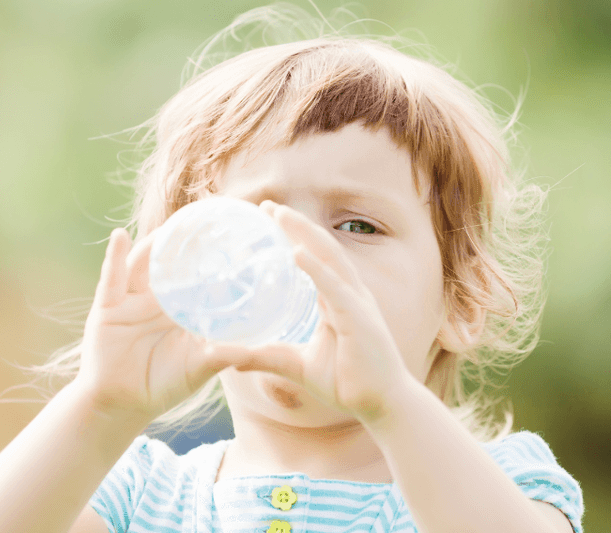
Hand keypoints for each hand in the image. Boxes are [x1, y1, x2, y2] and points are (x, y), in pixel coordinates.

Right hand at [72, 227, 251, 424]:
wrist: (122, 405)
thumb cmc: (164, 384)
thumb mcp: (198, 368)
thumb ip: (221, 357)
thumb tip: (254, 352)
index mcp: (181, 306)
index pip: (199, 272)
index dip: (214, 252)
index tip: (236, 230)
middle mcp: (157, 297)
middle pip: (173, 259)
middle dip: (187, 237)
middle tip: (208, 213)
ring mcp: (131, 299)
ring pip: (144, 262)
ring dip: (157, 241)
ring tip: (173, 223)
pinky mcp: (107, 307)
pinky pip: (112, 277)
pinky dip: (115, 257)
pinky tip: (121, 236)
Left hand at [230, 201, 414, 424]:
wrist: (382, 406)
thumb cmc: (347, 384)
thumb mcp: (296, 366)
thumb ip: (265, 358)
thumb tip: (229, 357)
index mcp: (338, 299)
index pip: (315, 257)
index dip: (294, 234)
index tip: (267, 216)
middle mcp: (350, 294)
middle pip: (322, 248)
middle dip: (296, 224)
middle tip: (267, 204)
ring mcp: (357, 304)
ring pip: (329, 258)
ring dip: (304, 234)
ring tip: (279, 214)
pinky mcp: (359, 320)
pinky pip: (335, 289)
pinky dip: (317, 269)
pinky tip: (297, 253)